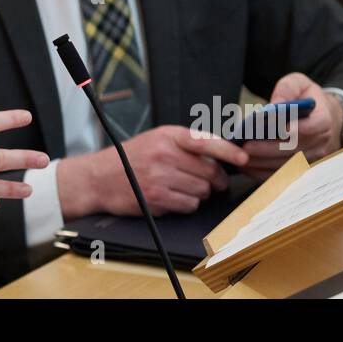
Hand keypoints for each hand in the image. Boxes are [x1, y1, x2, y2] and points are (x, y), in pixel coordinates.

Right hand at [58, 125, 247, 217]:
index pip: (206, 142)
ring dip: (198, 193)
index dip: (228, 151)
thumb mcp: (156, 140)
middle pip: (209, 172)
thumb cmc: (130, 158)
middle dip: (215, 181)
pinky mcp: (156, 197)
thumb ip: (185, 144)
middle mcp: (164, 154)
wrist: (99, 177)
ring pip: (201, 191)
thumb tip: (219, 158)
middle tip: (212, 183)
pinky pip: (189, 205)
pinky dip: (186, 204)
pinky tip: (172, 197)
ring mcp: (160, 177)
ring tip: (181, 187)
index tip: (243, 158)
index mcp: (167, 136)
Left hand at [239, 74, 342, 179]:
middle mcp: (321, 143)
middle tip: (245, 146)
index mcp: (323, 120)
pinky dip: (263, 173)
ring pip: (287, 166)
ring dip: (263, 164)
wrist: (323, 116)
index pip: (311, 127)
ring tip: (240, 157)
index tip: (273, 129)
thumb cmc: (306, 98)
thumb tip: (274, 105)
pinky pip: (283, 176)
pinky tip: (246, 166)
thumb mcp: (299, 84)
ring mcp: (314, 160)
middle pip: (294, 150)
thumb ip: (287, 89)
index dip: (293, 129)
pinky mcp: (303, 170)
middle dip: (268, 149)